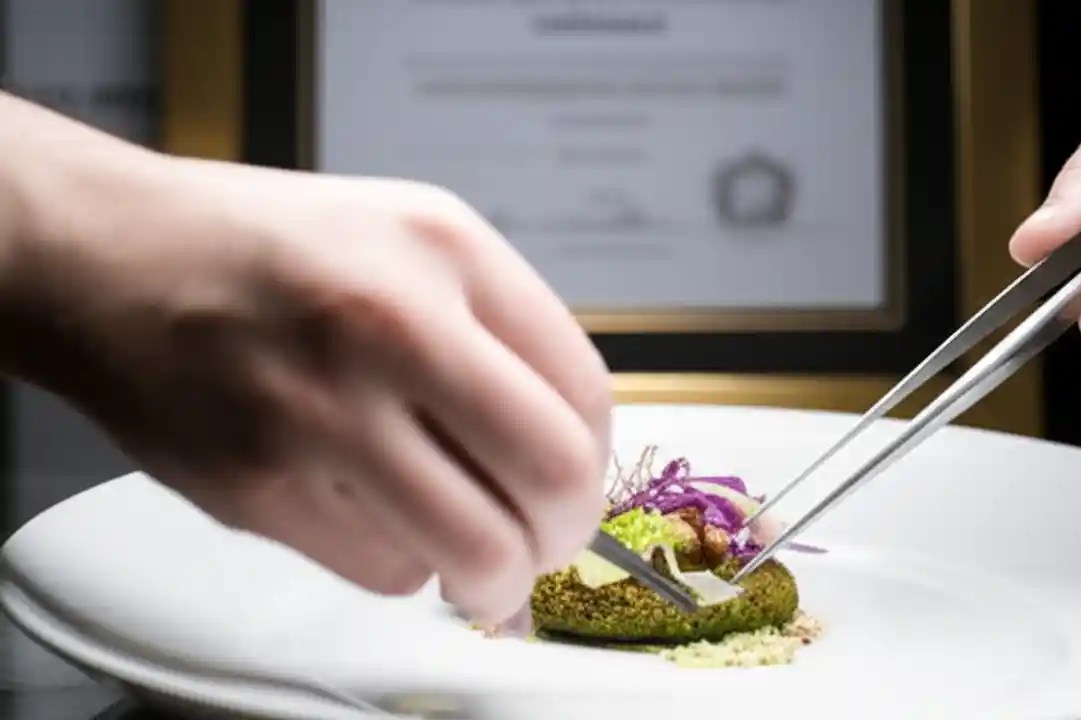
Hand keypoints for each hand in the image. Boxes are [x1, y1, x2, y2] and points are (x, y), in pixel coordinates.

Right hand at [0, 97, 611, 623]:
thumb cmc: (271, 251)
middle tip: (548, 539)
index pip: (585, 390)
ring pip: (473, 551)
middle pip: (549, 477)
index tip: (574, 480)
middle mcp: (387, 325)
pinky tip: (380, 516)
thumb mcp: (416, 236)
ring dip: (495, 575)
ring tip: (480, 557)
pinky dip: (404, 563)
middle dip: (566, 533)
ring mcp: (318, 411)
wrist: (111, 258)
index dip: (596, 458)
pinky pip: (385, 572)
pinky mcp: (258, 489)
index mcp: (445, 250)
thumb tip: (574, 452)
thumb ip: (505, 329)